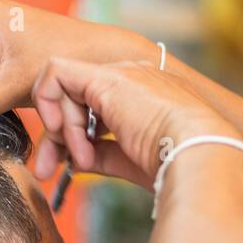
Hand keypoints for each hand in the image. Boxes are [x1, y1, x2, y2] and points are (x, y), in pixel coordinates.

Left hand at [31, 58, 238, 185]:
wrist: (195, 151)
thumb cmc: (173, 160)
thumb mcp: (128, 159)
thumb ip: (100, 153)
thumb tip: (74, 160)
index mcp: (142, 95)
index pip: (93, 107)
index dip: (71, 135)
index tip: (67, 165)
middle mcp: (130, 78)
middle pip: (74, 98)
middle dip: (54, 136)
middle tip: (47, 168)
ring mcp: (119, 73)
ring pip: (64, 88)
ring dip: (60, 130)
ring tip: (79, 160)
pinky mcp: (103, 77)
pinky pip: (56, 74)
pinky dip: (48, 103)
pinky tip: (62, 134)